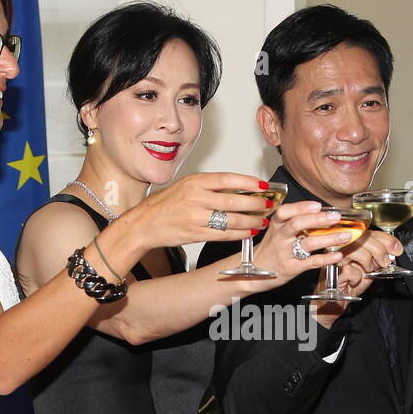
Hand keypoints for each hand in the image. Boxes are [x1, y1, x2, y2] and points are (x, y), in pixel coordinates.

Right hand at [122, 172, 271, 247]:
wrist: (143, 224)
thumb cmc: (163, 206)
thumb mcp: (184, 186)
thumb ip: (208, 186)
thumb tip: (237, 188)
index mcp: (194, 182)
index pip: (227, 179)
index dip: (248, 182)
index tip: (263, 185)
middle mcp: (196, 198)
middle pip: (234, 200)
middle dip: (256, 203)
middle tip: (269, 204)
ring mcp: (196, 217)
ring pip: (232, 219)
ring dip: (252, 220)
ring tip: (263, 220)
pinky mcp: (196, 234)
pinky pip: (224, 234)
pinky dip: (240, 234)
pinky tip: (250, 232)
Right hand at [251, 202, 346, 280]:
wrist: (254, 271)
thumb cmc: (271, 249)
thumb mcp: (277, 231)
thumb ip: (295, 221)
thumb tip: (323, 213)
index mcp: (277, 225)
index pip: (285, 212)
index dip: (302, 207)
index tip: (318, 205)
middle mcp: (280, 238)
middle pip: (297, 224)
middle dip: (318, 219)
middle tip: (336, 217)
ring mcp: (285, 253)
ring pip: (307, 243)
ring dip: (329, 238)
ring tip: (345, 235)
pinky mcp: (291, 268)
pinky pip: (311, 262)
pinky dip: (326, 258)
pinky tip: (338, 255)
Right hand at [309, 230, 401, 327]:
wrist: (334, 302)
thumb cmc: (349, 284)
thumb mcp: (369, 267)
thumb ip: (379, 256)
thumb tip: (394, 248)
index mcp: (349, 240)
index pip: (369, 231)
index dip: (385, 239)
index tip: (396, 249)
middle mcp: (339, 244)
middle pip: (363, 237)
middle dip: (379, 250)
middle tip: (384, 262)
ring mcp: (333, 256)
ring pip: (357, 250)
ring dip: (368, 263)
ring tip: (366, 272)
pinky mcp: (330, 269)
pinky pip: (350, 270)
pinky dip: (356, 278)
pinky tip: (352, 282)